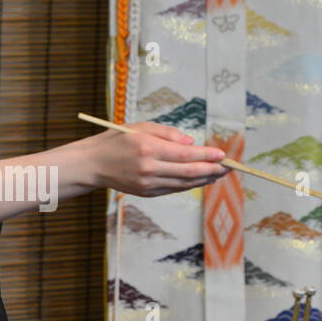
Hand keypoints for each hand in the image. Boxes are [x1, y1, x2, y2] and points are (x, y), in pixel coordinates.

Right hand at [85, 121, 230, 196]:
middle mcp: (149, 168)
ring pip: (183, 184)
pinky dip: (189, 185)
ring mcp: (147, 183)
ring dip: (204, 180)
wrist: (93, 164)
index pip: (185, 154)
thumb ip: (167, 133)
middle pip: (188, 172)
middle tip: (228, 167)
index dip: (207, 155)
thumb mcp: (140, 127)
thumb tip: (191, 143)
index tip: (222, 154)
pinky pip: (173, 189)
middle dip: (212, 170)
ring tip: (218, 174)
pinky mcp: (146, 193)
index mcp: (148, 148)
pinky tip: (200, 180)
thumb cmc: (117, 139)